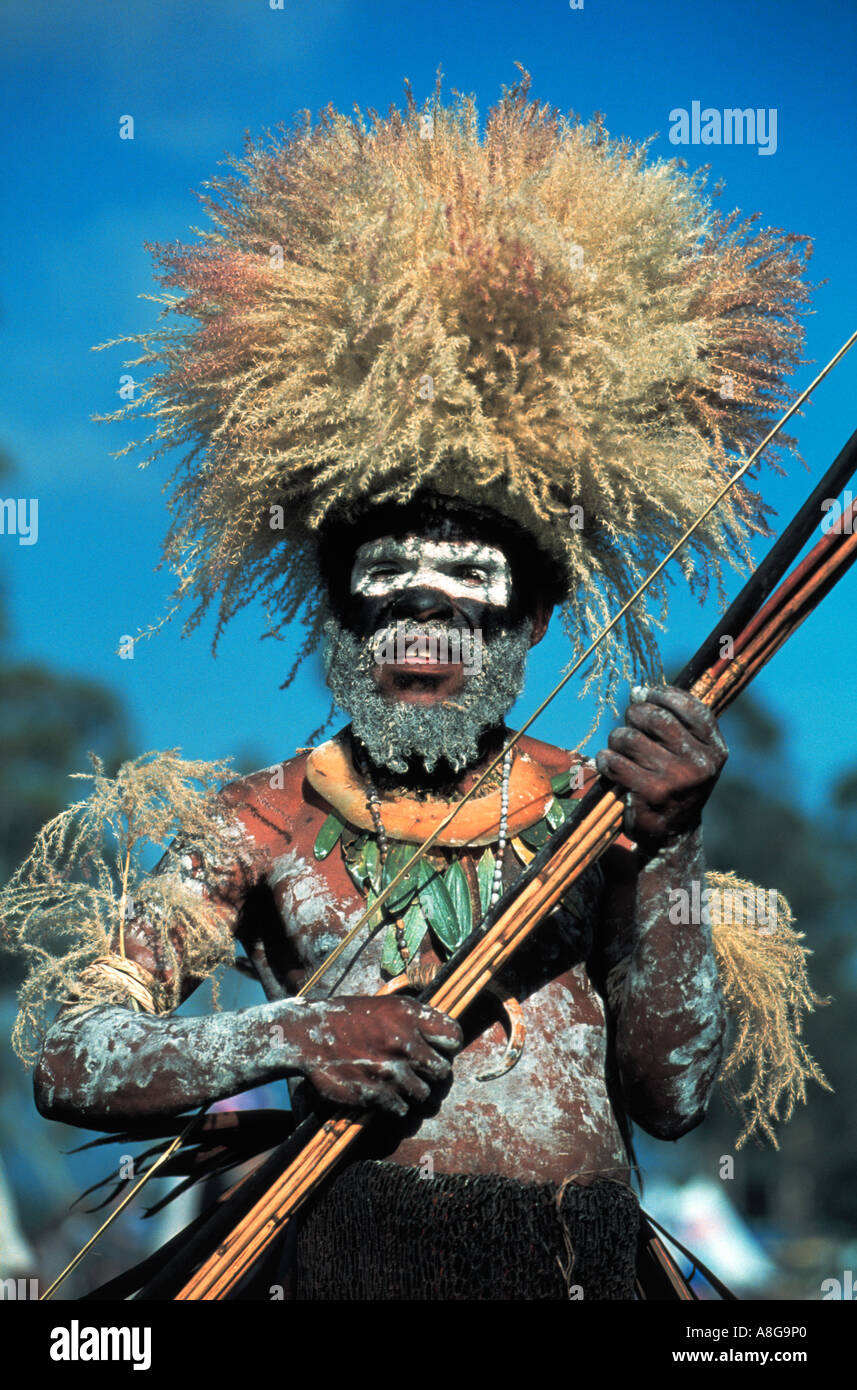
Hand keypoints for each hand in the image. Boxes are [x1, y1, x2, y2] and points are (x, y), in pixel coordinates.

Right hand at [298, 995, 461, 1116]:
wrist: (308, 1035)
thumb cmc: (348, 1018)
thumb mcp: (385, 1006)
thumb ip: (415, 1020)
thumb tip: (444, 1039)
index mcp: (409, 1015)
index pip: (453, 1037)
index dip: (449, 1046)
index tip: (440, 1050)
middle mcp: (403, 1042)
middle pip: (443, 1070)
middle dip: (433, 1073)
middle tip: (420, 1071)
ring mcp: (390, 1070)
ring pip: (424, 1094)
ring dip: (414, 1092)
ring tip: (399, 1083)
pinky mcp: (375, 1093)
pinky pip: (402, 1109)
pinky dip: (395, 1105)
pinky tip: (384, 1093)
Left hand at [595, 685, 727, 848]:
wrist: (673, 834)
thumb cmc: (676, 783)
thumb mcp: (690, 754)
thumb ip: (673, 723)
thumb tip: (638, 692)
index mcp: (715, 750)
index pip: (690, 708)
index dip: (662, 694)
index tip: (646, 694)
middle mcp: (700, 763)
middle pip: (655, 717)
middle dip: (635, 715)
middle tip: (630, 725)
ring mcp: (676, 779)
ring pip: (630, 738)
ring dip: (617, 738)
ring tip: (619, 747)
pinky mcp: (650, 794)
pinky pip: (616, 762)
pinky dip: (605, 759)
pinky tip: (607, 763)